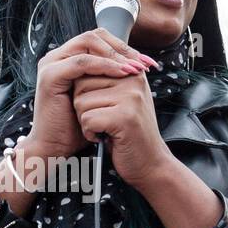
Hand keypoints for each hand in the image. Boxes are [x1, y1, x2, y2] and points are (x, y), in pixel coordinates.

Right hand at [22, 27, 153, 159]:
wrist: (56, 148)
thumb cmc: (77, 127)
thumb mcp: (98, 97)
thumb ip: (110, 78)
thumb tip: (138, 65)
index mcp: (68, 59)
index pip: (99, 40)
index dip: (124, 47)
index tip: (146, 61)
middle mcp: (57, 57)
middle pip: (94, 37)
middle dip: (122, 48)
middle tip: (142, 62)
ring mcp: (51, 65)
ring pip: (87, 44)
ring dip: (115, 55)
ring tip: (134, 68)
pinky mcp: (50, 77)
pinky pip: (81, 63)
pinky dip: (103, 66)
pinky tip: (120, 73)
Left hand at [71, 58, 175, 193]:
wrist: (150, 164)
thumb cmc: (128, 134)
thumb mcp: (121, 100)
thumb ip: (105, 80)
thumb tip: (77, 63)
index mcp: (131, 72)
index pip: (88, 69)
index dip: (85, 94)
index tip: (102, 108)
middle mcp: (133, 79)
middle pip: (81, 84)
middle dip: (84, 107)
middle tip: (104, 121)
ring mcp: (131, 98)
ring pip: (81, 102)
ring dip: (86, 121)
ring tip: (105, 129)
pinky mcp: (125, 117)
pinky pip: (87, 119)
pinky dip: (90, 133)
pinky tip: (105, 138)